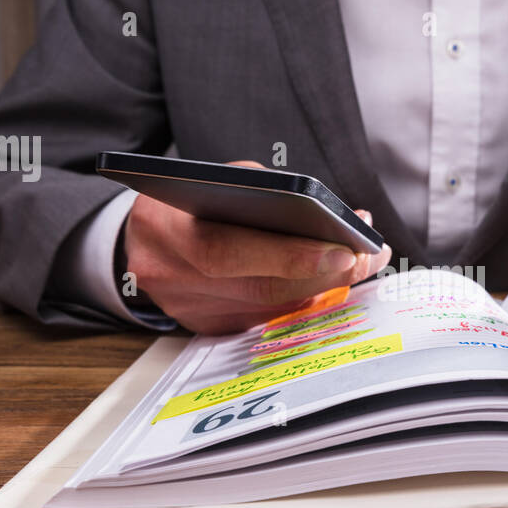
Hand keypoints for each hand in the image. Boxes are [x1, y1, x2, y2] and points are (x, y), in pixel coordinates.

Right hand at [122, 161, 391, 334]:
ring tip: (361, 261)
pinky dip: (302, 298)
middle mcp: (172, 278)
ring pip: (270, 308)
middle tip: (368, 257)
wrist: (140, 240)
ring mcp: (188, 311)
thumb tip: (333, 217)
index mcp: (165, 228)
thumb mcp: (214, 179)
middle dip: (323, 273)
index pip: (230, 251)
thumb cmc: (190, 200)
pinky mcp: (207, 327)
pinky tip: (331, 279)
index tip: (346, 250)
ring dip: (322, 286)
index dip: (291, 256)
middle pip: (260, 289)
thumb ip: (265, 192)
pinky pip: (265, 318)